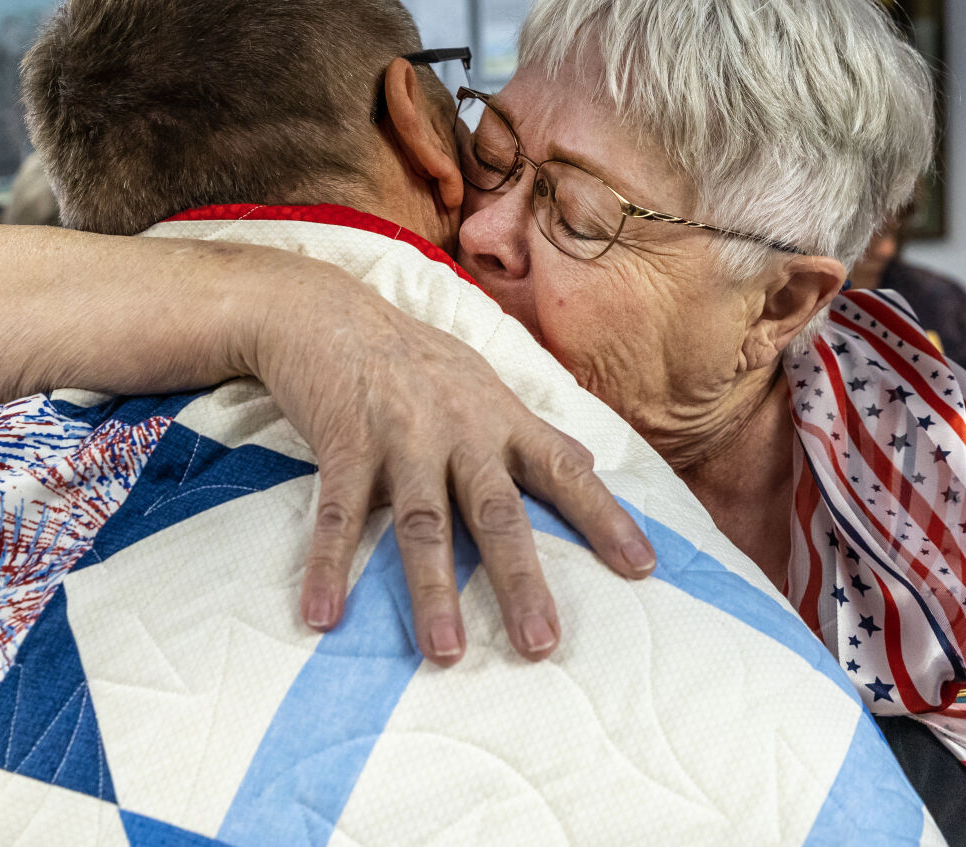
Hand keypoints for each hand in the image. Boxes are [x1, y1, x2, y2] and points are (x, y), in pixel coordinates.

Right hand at [257, 266, 655, 665]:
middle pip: (496, 513)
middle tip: (541, 643)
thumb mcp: (485, 385)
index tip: (642, 569)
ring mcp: (402, 439)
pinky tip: (322, 615)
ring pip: (423, 524)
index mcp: (501, 420)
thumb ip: (534, 431)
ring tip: (445, 652)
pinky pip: (337, 516)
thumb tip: (590, 465)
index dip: (605, 519)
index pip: (564, 472)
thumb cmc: (416, 358)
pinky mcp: (345, 445)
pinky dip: (328, 567)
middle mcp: (460, 431)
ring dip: (433, 590)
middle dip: (520, 580)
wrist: (329, 313)